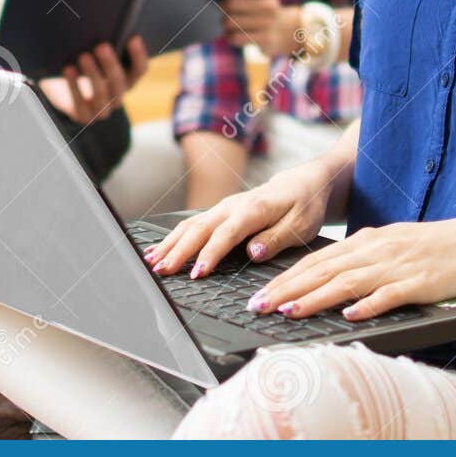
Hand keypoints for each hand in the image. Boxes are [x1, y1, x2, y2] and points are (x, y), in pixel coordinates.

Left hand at [39, 37, 148, 123]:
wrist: (60, 89)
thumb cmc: (82, 63)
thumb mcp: (94, 53)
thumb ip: (103, 43)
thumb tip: (101, 20)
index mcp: (127, 79)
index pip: (140, 69)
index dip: (139, 55)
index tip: (132, 37)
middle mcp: (118, 96)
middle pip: (120, 81)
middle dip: (111, 63)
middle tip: (101, 45)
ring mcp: (103, 109)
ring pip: (102, 93)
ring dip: (93, 73)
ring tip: (83, 56)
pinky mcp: (84, 116)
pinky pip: (80, 103)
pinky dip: (74, 85)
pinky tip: (68, 69)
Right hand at [142, 158, 340, 278]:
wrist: (302, 183)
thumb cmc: (303, 205)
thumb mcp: (301, 225)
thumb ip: (276, 239)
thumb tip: (253, 253)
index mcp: (253, 209)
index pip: (226, 234)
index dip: (210, 254)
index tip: (197, 273)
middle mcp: (232, 206)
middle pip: (200, 229)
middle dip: (178, 251)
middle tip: (161, 271)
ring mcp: (223, 208)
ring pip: (190, 225)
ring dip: (170, 244)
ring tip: (152, 262)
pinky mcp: (219, 213)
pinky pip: (191, 225)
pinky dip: (172, 238)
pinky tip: (158, 250)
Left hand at [218, 0, 298, 55]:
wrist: (283, 31)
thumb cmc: (260, 9)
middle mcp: (269, 5)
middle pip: (231, 3)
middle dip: (223, 6)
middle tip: (226, 9)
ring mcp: (268, 23)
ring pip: (229, 22)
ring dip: (225, 23)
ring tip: (231, 24)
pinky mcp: (265, 39)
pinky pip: (234, 37)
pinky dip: (230, 36)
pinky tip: (234, 34)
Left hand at [244, 213, 455, 321]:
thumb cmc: (434, 247)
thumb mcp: (391, 244)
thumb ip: (362, 257)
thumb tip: (333, 273)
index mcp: (366, 240)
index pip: (317, 260)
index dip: (285, 277)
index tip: (260, 292)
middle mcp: (375, 250)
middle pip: (322, 270)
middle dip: (286, 288)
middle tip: (258, 305)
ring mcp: (396, 266)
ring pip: (346, 282)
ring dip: (314, 298)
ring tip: (288, 311)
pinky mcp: (418, 283)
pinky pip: (388, 295)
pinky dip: (367, 305)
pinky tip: (349, 316)